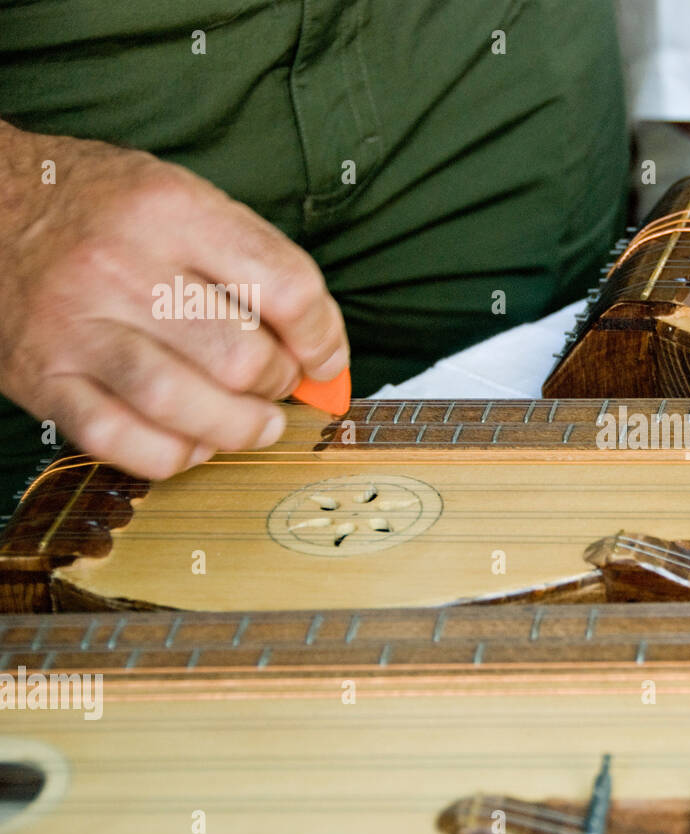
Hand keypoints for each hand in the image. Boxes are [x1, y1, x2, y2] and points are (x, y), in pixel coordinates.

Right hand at [0, 122, 348, 477]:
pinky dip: (173, 455)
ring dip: (239, 428)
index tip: (324, 357)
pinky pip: (120, 441)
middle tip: (277, 382)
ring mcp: (75, 327)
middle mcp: (120, 266)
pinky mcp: (40, 378)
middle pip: (241, 357)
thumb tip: (322, 352)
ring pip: (184, 405)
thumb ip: (256, 264)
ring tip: (252, 422)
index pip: (285, 288)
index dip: (323, 337)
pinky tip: (192, 440)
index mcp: (170, 211)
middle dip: (280, 383)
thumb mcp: (182, 197)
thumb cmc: (101, 207)